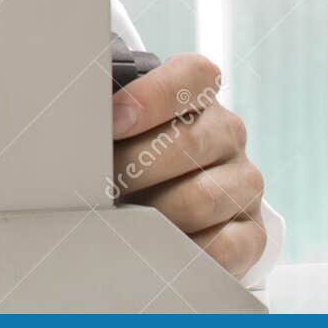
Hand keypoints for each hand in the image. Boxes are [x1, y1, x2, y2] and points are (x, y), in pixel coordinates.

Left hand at [111, 53, 266, 278]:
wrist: (165, 194)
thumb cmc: (135, 147)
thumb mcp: (123, 119)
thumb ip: (108, 110)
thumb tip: (75, 113)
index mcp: (199, 94)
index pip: (195, 76)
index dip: (152, 96)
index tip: (113, 119)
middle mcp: (227, 133)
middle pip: (188, 143)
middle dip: (135, 166)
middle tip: (101, 182)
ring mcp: (244, 181)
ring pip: (200, 199)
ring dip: (152, 214)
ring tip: (121, 217)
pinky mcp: (252, 231)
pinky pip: (224, 247)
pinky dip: (183, 250)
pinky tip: (155, 246)